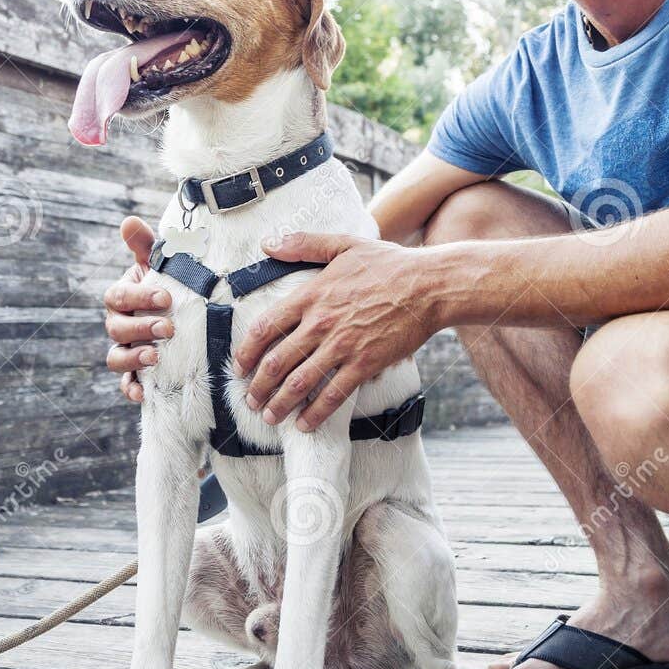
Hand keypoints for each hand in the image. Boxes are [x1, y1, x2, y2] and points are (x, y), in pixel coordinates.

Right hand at [103, 217, 171, 402]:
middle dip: (141, 328)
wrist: (185, 317)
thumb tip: (129, 222)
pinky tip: (142, 394)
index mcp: (122, 297)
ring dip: (133, 358)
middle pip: (117, 328)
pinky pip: (126, 385)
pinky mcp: (135, 374)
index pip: (118, 296)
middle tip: (169, 329)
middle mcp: (118, 325)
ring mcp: (125, 350)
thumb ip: (147, 245)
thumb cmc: (170, 286)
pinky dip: (131, 389)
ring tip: (156, 356)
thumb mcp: (162, 265)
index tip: (166, 298)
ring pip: (116, 357)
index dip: (138, 297)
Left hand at [233, 232, 438, 431]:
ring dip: (280, 403)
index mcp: (311, 295)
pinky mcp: (364, 364)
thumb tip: (268, 244)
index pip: (265, 327)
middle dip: (258, 386)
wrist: (428, 286)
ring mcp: (342, 346)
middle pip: (276, 361)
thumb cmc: (389, 264)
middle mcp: (321, 323)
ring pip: (299, 382)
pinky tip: (305, 424)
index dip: (246, 351)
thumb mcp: (344, 244)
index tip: (239, 367)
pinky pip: (333, 395)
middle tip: (251, 400)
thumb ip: (303, 244)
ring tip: (271, 416)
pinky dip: (315, 413)